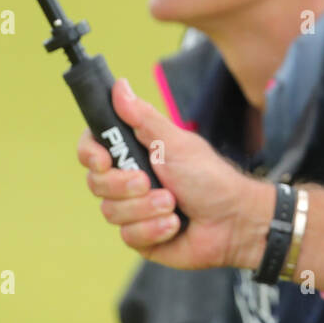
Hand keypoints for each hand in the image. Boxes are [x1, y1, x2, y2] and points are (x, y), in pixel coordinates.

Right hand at [77, 78, 273, 269]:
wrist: (233, 219)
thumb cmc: (209, 176)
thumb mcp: (175, 143)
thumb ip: (143, 118)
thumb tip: (119, 86)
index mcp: (134, 153)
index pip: (92, 149)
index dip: (90, 154)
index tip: (103, 160)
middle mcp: (128, 181)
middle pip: (96, 183)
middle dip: (125, 185)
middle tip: (150, 182)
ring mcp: (132, 210)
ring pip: (111, 212)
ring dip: (146, 208)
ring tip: (173, 204)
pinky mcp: (140, 236)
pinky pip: (128, 236)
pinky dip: (154, 229)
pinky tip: (175, 225)